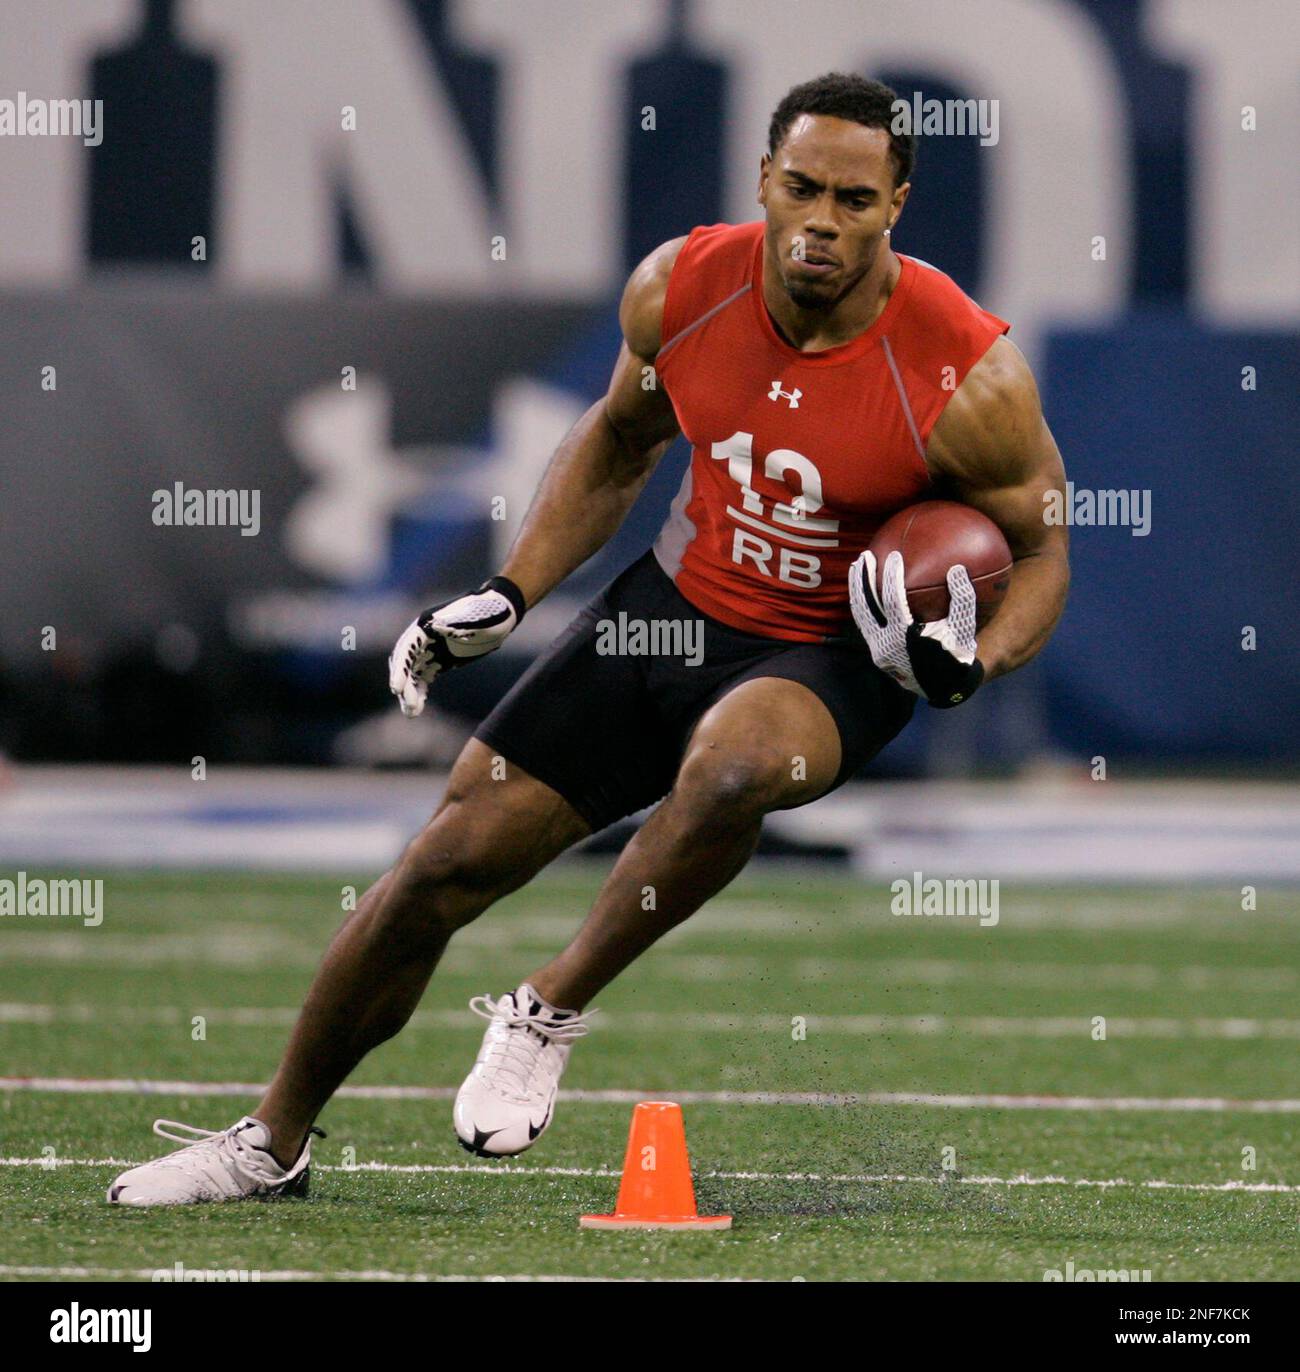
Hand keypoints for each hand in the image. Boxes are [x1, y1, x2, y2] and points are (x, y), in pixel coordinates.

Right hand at [388, 576, 525, 717]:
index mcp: (426, 625)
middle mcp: (424, 637)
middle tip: (410, 706)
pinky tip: (418, 706)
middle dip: (405, 685)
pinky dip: (419, 691)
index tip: (396, 689)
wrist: (501, 614)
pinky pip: (423, 677)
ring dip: (410, 692)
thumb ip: (455, 623)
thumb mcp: (473, 618)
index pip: (406, 649)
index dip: (399, 669)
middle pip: (406, 663)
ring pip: (412, 673)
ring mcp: (431, 649)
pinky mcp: (440, 659)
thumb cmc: (487, 612)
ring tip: (412, 714)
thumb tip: (435, 625)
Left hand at [848, 549, 984, 707]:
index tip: (894, 555)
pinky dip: (862, 604)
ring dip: (856, 589)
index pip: (892, 601)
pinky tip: (864, 588)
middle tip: (865, 555)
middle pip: (866, 606)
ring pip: (859, 615)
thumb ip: (962, 599)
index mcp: (905, 638)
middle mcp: (885, 645)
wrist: (944, 688)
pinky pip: (864, 624)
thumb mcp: (964, 629)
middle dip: (863, 579)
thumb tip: (956, 568)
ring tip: (857, 566)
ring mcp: (876, 651)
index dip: (891, 576)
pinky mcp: (875, 653)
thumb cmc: (956, 655)